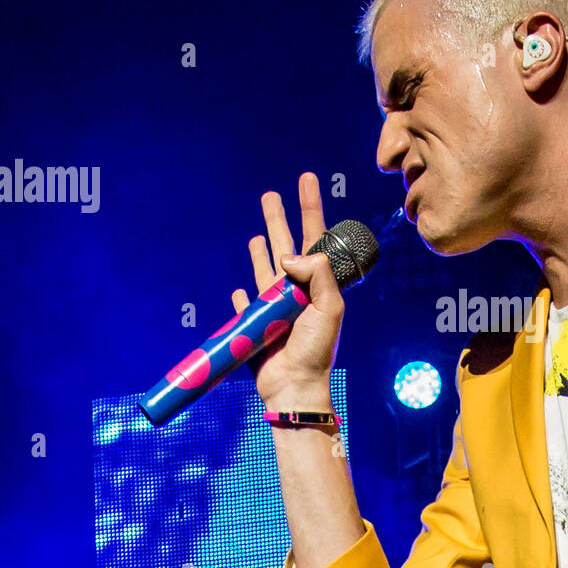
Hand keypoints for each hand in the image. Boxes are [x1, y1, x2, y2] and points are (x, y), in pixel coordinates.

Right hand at [231, 172, 343, 406]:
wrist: (294, 388)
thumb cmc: (316, 350)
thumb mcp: (328, 307)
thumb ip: (316, 274)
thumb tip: (287, 255)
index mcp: (317, 285)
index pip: (314, 238)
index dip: (310, 208)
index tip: (307, 180)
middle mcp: (297, 293)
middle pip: (285, 247)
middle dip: (279, 220)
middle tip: (270, 195)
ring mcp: (275, 310)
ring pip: (264, 272)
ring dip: (260, 253)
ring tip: (256, 234)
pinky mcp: (256, 328)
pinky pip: (245, 308)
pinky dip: (241, 299)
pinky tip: (239, 290)